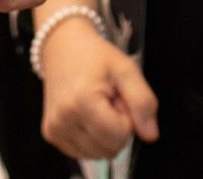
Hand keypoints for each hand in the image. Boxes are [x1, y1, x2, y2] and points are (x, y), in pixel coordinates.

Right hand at [39, 15, 159, 158]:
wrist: (63, 47)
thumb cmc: (95, 57)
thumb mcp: (126, 70)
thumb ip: (143, 102)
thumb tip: (151, 136)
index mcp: (82, 102)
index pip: (120, 136)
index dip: (127, 117)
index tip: (118, 97)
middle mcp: (63, 120)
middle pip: (109, 149)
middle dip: (116, 128)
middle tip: (109, 101)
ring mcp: (54, 130)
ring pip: (97, 155)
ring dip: (104, 135)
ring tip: (98, 107)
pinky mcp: (51, 135)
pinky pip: (83, 153)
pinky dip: (91, 139)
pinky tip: (87, 116)